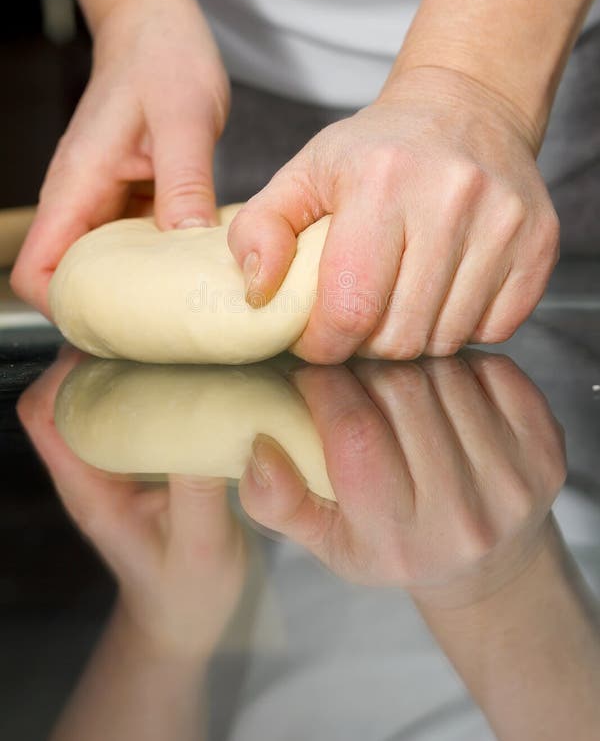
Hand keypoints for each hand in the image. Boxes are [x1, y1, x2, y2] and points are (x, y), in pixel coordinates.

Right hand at [11, 0, 229, 316]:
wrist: (157, 28)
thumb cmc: (162, 60)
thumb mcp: (184, 123)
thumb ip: (185, 186)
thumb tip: (189, 247)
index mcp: (76, 185)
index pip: (36, 269)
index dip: (61, 306)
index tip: (108, 325)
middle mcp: (80, 197)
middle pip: (68, 277)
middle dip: (104, 308)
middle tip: (158, 327)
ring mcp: (102, 197)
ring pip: (103, 263)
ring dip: (134, 286)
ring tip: (178, 304)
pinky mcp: (126, 193)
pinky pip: (132, 241)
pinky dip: (154, 259)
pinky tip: (189, 265)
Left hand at [18, 350, 245, 659]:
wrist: (181, 618)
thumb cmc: (186, 593)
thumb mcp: (202, 546)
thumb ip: (200, 490)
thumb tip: (214, 422)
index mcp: (89, 488)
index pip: (43, 413)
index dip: (66, 372)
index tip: (117, 347)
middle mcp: (91, 467)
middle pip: (65, 389)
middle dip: (99, 352)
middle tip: (155, 333)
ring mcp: (112, 461)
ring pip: (96, 392)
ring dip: (126, 363)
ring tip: (173, 345)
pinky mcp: (136, 458)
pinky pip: (129, 405)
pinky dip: (150, 382)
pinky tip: (189, 374)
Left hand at [227, 68, 558, 362]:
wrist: (466, 107)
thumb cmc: (378, 148)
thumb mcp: (305, 172)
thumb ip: (261, 227)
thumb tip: (256, 290)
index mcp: (382, 182)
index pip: (349, 308)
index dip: (323, 343)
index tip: (316, 336)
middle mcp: (452, 199)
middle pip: (400, 336)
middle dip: (367, 343)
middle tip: (358, 314)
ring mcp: (504, 223)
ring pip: (447, 339)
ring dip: (413, 336)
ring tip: (398, 298)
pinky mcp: (539, 243)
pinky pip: (494, 329)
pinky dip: (462, 325)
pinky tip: (443, 290)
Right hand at [239, 352, 565, 605]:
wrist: (485, 563)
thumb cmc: (394, 546)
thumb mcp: (325, 539)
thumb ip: (277, 500)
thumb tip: (258, 446)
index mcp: (398, 542)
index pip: (355, 435)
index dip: (324, 387)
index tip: (312, 375)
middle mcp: (462, 518)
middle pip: (401, 393)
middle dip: (365, 369)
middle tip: (354, 374)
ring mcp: (511, 483)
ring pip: (445, 374)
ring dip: (412, 363)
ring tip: (396, 380)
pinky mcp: (545, 450)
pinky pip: (493, 370)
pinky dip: (461, 364)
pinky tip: (444, 385)